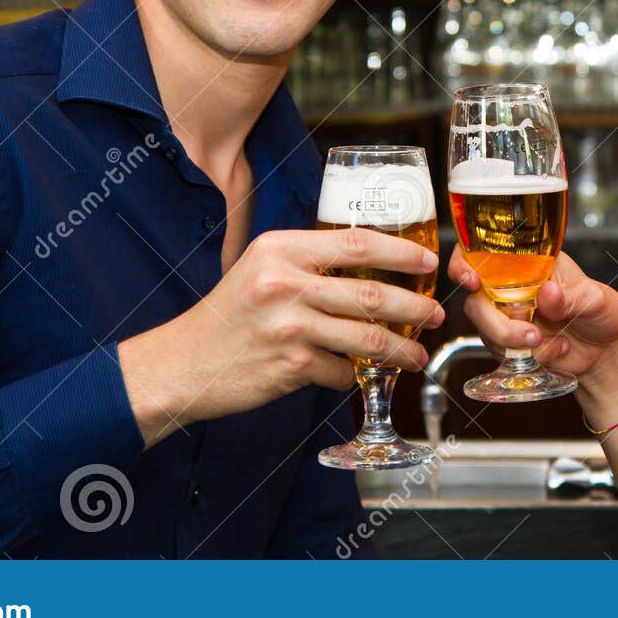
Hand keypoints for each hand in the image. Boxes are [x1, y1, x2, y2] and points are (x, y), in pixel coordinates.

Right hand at [121, 228, 443, 446]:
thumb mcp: (259, 268)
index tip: (428, 261)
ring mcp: (288, 325)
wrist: (182, 364)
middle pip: (371, 292)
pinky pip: (342, 371)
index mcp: (280, 249)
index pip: (357, 242)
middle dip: (414, 305)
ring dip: (400, 349)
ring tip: (417, 354)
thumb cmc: (227, 316)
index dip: (401, 251)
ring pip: (367, 337)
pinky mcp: (290, 365)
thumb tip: (370, 263)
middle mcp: (284, 283)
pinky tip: (360, 375)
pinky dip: (354, 375)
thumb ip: (306, 261)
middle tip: (435, 312)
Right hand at [448, 247, 617, 387]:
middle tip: (531, 335)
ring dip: (513, 343)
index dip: (465, 262)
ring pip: (485, 328)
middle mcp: (512, 286)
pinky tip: (556, 350)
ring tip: (551, 343)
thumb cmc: (603, 315)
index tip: (471, 279)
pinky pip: (500, 351)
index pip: (485, 251)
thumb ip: (571, 297)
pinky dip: (526, 357)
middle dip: (496, 323)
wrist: (606, 355)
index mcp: (530, 261)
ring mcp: (508, 315)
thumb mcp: (596, 300)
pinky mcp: (509, 343)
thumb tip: (547, 293)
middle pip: (476, 298)